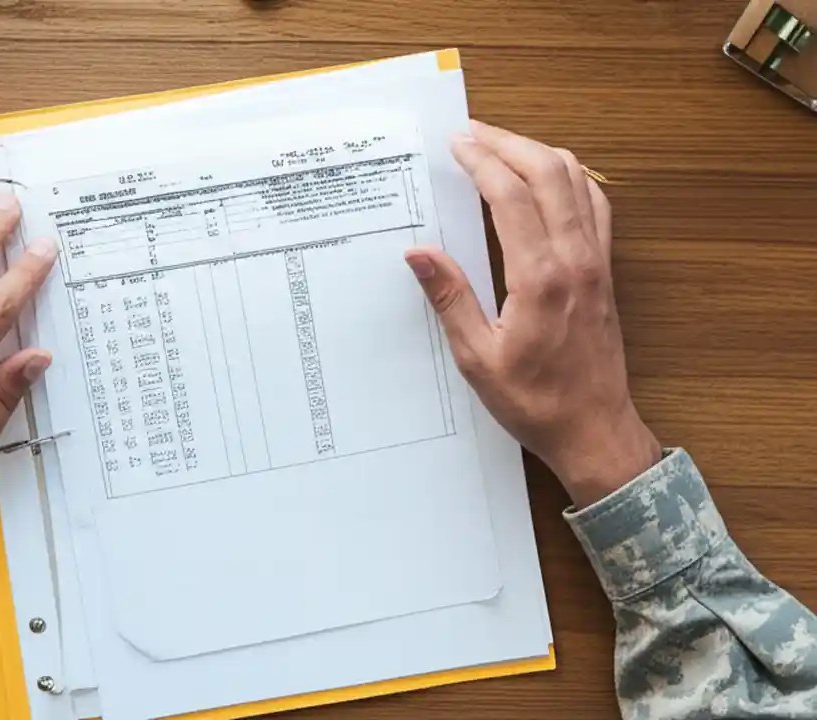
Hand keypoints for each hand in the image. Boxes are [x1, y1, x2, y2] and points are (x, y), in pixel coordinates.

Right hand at [403, 120, 659, 506]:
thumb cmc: (534, 402)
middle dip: (509, 143)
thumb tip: (419, 253)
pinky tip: (547, 179)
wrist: (594, 429)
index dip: (482, 162)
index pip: (511, 197)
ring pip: (577, 181)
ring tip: (502, 147)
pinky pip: (595, 205)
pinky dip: (570, 178)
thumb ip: (450, 298)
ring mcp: (596, 261)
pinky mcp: (605, 270)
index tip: (457, 144)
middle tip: (472, 133)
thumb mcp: (477, 358)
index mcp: (540, 279)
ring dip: (539, 154)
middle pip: (549, 173)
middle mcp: (575, 260)